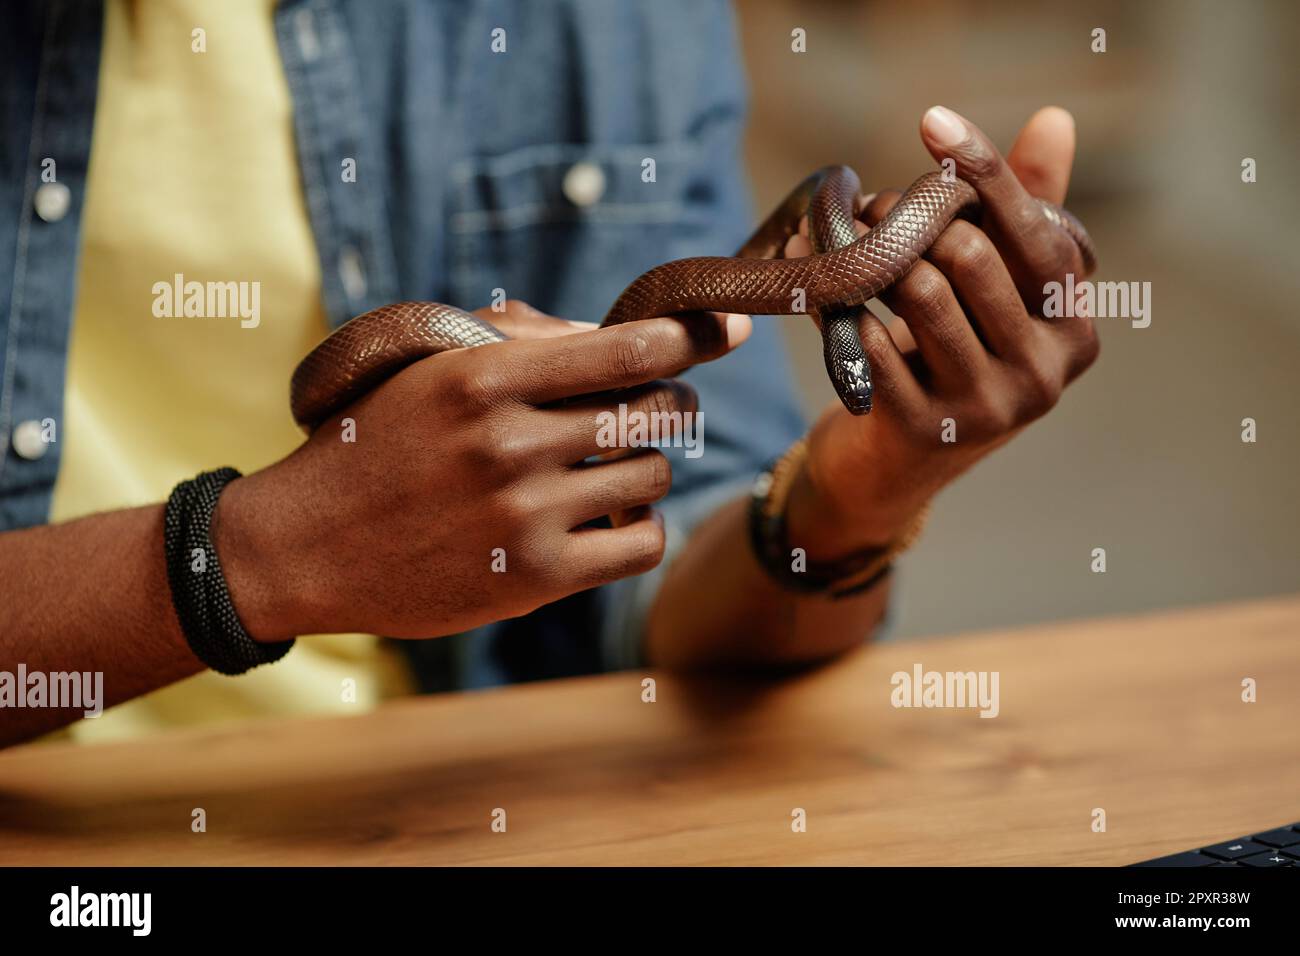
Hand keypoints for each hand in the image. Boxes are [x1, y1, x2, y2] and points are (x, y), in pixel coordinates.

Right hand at [213, 299, 751, 638]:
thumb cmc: (369, 441)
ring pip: (653, 473)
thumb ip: (517, 338)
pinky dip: (641, 523)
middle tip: (648, 407)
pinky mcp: (535, 577)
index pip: (631, 347)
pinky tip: (612, 514)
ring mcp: (525, 513)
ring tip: (611, 464)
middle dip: (668, 402)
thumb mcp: (424, 366)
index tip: (723, 328)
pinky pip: (641, 542)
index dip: (691, 335)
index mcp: (485, 377)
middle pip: (656, 410)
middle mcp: (511, 442)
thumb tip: (612, 333)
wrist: (303, 544)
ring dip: (647, 464)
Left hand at [785, 106, 1099, 558]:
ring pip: (922, 291)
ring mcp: (989, 407)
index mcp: (1072, 327)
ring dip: (872, 259)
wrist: (896, 468)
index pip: (1036, 229)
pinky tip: (826, 299)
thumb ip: (1025, 213)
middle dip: (908, 218)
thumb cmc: (952, 359)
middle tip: (868, 212)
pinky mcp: (928, 431)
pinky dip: (842, 310)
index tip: (931, 120)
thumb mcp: (996, 295)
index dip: (983, 170)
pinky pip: (875, 342)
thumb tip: (1055, 119)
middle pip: (971, 254)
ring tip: (849, 251)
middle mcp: (1045, 371)